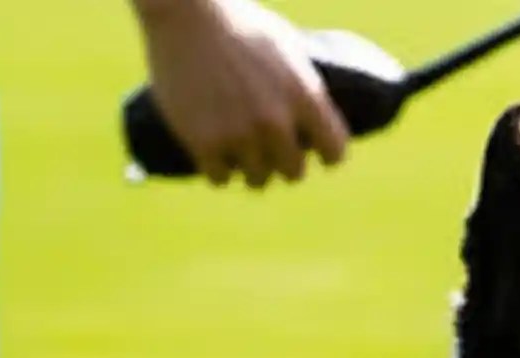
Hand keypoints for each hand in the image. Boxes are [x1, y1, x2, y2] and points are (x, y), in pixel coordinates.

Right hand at [131, 0, 348, 187]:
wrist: (185, 12)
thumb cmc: (239, 21)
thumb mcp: (287, 48)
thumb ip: (302, 84)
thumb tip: (316, 113)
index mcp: (304, 97)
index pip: (334, 151)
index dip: (327, 153)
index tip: (320, 153)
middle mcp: (276, 122)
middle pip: (293, 172)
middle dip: (285, 163)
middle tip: (273, 154)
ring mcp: (239, 134)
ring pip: (257, 179)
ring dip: (251, 170)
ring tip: (243, 156)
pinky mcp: (203, 141)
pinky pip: (220, 178)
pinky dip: (218, 171)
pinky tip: (217, 160)